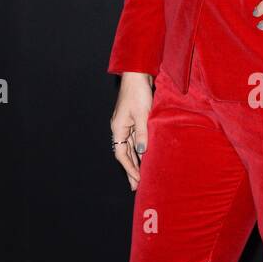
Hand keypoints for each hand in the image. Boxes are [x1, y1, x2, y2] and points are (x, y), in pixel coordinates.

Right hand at [111, 71, 152, 190]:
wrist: (138, 75)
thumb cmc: (138, 92)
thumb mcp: (142, 114)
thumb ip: (142, 133)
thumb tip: (142, 152)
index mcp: (118, 128)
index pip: (121, 154)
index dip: (129, 168)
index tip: (137, 180)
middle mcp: (120, 129)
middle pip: (124, 154)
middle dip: (130, 170)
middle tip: (136, 186)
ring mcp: (127, 125)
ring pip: (130, 148)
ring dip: (135, 162)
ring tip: (140, 177)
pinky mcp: (134, 121)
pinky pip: (135, 140)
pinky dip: (139, 151)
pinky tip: (144, 158)